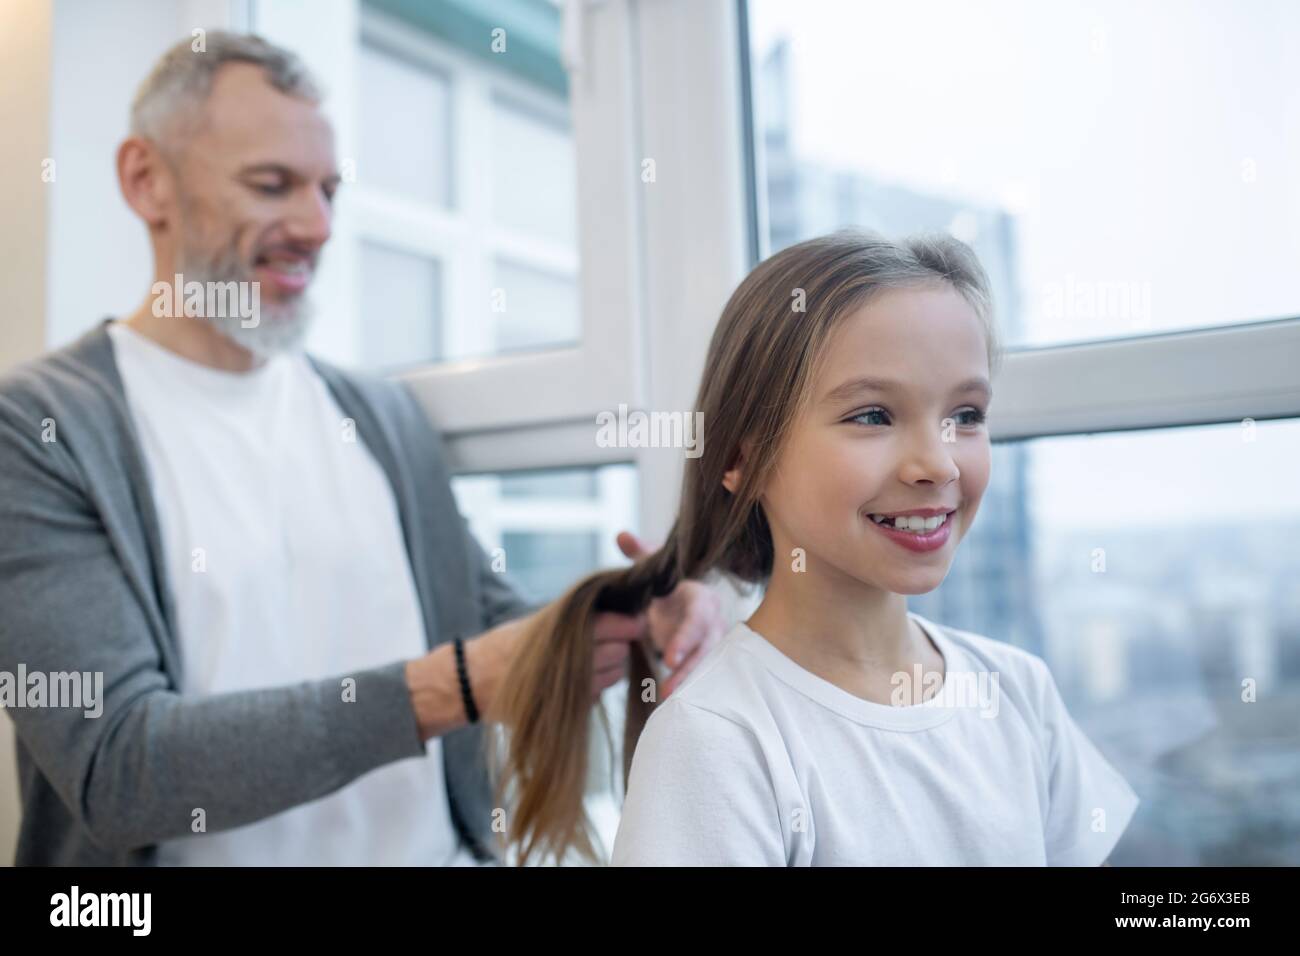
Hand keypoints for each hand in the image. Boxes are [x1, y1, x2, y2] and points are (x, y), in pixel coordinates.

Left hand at [613, 530, 725, 698]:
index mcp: (701, 599)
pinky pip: (701, 676)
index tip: (668, 657)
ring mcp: (711, 644)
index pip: (698, 618)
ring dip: (687, 683)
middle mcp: (713, 623)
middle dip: (689, 669)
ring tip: (667, 700)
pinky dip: (687, 687)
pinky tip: (668, 704)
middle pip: (706, 647)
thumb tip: (621, 535)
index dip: (686, 637)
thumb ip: (640, 555)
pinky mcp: (705, 659)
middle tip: (668, 689)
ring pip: (705, 665)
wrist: (682, 599)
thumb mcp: (654, 568)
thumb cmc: (667, 584)